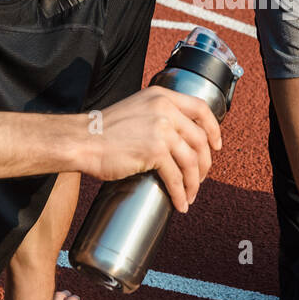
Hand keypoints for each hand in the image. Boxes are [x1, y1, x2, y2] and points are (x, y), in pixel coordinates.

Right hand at [76, 86, 221, 212]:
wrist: (81, 140)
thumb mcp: (136, 109)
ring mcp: (161, 130)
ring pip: (191, 161)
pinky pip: (175, 177)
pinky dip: (180, 193)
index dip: (213, 128)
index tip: (216, 145)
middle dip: (205, 163)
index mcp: (162, 96)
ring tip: (190, 195)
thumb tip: (178, 138)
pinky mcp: (154, 151)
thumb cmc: (102, 130)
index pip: (200, 108)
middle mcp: (165, 109)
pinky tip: (180, 203)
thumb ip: (157, 115)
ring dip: (194, 183)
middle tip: (200, 178)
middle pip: (200, 139)